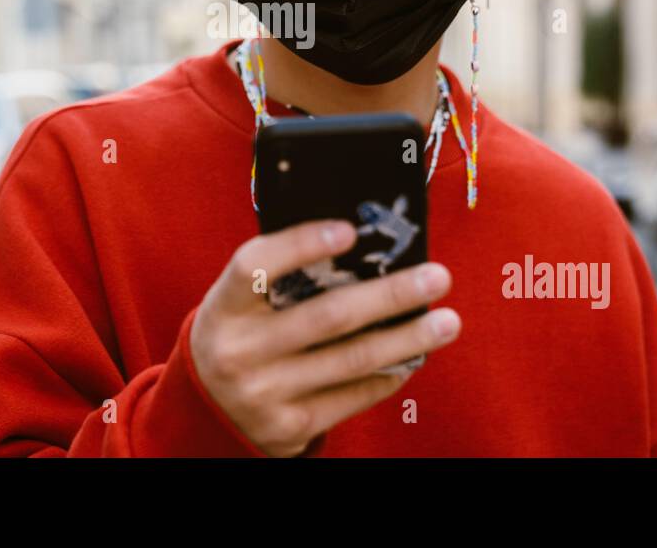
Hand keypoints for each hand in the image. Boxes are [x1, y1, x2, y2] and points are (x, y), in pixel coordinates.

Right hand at [189, 218, 459, 456]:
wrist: (208, 410)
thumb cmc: (241, 332)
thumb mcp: (240, 302)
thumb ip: (282, 275)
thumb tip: (363, 243)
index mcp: (223, 307)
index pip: (256, 267)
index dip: (301, 245)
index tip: (350, 230)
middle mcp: (240, 351)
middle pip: (327, 317)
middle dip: (390, 295)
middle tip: (438, 276)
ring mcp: (265, 393)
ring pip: (351, 359)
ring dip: (407, 338)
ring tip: (448, 321)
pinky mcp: (290, 426)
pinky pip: (353, 395)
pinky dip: (389, 373)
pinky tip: (414, 355)